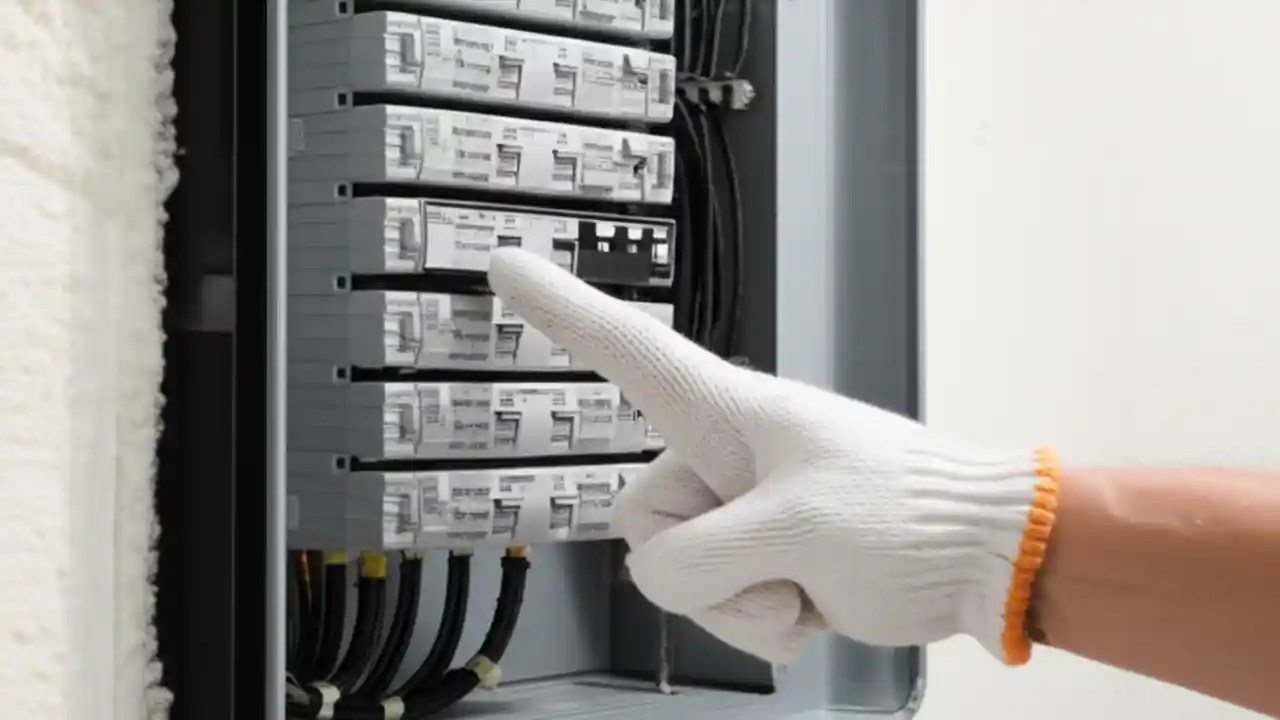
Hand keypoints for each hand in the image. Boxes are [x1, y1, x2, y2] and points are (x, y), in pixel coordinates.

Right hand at [487, 248, 1059, 665]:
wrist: (981, 559)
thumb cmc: (909, 515)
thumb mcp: (793, 532)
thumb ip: (698, 555)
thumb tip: (661, 572)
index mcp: (731, 413)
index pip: (630, 350)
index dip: (563, 311)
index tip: (506, 268)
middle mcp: (725, 455)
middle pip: (645, 520)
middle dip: (708, 567)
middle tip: (784, 560)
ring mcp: (742, 510)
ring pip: (680, 575)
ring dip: (745, 600)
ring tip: (813, 580)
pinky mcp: (760, 555)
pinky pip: (716, 603)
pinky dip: (765, 619)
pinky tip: (814, 599)